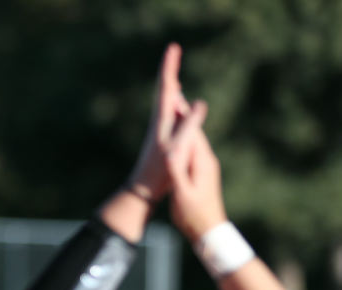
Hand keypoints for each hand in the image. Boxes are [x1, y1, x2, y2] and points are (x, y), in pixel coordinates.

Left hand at [126, 43, 190, 203]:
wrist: (141, 190)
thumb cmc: (159, 172)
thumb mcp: (177, 148)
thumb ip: (188, 126)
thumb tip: (200, 104)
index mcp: (161, 120)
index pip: (166, 86)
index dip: (170, 66)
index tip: (173, 48)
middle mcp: (158, 120)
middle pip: (164, 88)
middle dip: (169, 68)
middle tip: (173, 50)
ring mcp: (158, 128)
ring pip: (164, 99)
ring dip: (170, 82)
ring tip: (173, 69)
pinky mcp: (160, 137)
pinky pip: (168, 110)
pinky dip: (172, 99)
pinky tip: (175, 101)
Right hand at [165, 101, 227, 240]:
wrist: (210, 232)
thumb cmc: (194, 216)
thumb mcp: (182, 195)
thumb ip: (177, 172)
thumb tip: (171, 152)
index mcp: (202, 162)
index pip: (192, 132)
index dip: (182, 113)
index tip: (174, 95)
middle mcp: (207, 160)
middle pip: (194, 131)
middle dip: (184, 113)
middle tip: (174, 92)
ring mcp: (206, 166)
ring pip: (194, 139)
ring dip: (185, 124)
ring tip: (176, 108)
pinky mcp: (203, 173)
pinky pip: (193, 149)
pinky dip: (186, 138)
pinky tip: (180, 136)